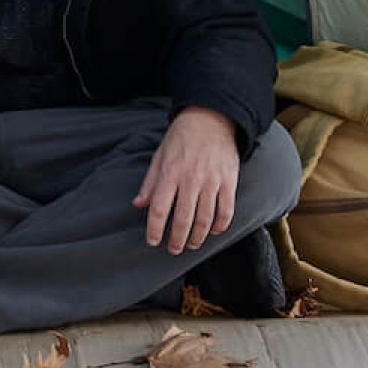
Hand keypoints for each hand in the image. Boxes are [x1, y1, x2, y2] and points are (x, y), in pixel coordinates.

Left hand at [134, 106, 243, 255]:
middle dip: (177, 240)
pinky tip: (213, 231)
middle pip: (183, 219)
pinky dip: (220, 226)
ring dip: (197, 238)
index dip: (155, 229)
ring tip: (191, 245)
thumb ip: (150, 182)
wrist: (211, 118)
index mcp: (170, 173)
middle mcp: (191, 179)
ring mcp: (212, 181)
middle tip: (173, 249)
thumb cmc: (181, 137)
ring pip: (205, 219)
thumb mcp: (160, 155)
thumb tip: (138, 205)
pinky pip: (226, 211)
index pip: (159, 209)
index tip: (153, 241)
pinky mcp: (229, 181)